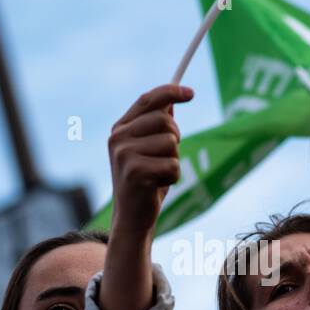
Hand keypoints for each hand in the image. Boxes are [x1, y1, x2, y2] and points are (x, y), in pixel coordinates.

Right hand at [107, 84, 192, 239]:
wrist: (132, 216)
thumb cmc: (145, 180)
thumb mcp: (148, 148)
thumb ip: (156, 124)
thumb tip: (173, 98)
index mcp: (120, 128)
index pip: (148, 100)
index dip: (171, 92)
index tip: (191, 93)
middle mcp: (118, 138)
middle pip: (165, 121)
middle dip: (176, 138)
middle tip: (166, 156)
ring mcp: (125, 155)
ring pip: (172, 143)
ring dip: (174, 160)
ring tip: (159, 173)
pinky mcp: (136, 173)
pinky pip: (173, 164)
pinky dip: (173, 177)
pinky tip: (159, 186)